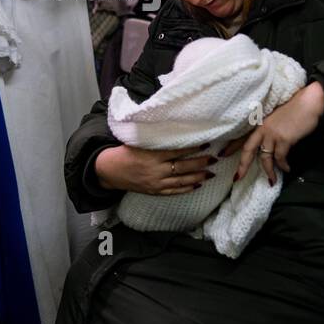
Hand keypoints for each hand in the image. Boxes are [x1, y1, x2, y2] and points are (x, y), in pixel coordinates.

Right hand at [94, 143, 213, 195]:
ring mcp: (156, 183)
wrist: (109, 170)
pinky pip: (173, 191)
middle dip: (200, 163)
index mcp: (152, 156)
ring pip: (181, 181)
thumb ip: (155, 139)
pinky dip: (186, 189)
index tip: (205, 144)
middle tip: (214, 159)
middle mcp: (156, 170)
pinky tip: (197, 185)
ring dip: (198, 177)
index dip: (192, 148)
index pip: (177, 152)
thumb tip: (173, 131)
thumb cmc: (123, 152)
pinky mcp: (154, 191)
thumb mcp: (138, 142)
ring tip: (211, 173)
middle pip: (183, 167)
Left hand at [226, 81, 323, 182]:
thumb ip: (270, 128)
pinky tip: (287, 169)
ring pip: (264, 158)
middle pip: (248, 150)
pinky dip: (283, 165)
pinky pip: (280, 158)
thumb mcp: (277, 117)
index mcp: (260, 122)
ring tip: (272, 180)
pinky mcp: (284, 139)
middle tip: (238, 177)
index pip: (242, 136)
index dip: (232, 146)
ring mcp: (272, 134)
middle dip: (242, 165)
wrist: (309, 102)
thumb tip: (270, 142)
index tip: (222, 154)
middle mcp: (262, 128)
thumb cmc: (296, 108)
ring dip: (269, 171)